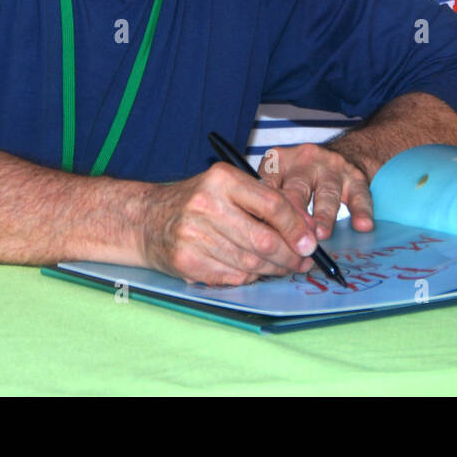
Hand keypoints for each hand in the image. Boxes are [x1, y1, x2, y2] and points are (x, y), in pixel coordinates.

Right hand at [140, 163, 319, 285]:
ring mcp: (194, 235)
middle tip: (303, 261)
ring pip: (250, 263)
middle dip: (290, 256)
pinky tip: (254, 271)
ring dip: (273, 269)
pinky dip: (249, 277)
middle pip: (264, 239)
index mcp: (222, 179)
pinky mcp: (187, 261)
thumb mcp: (227, 187)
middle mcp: (206, 205)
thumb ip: (265, 201)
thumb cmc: (195, 201)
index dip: (296, 227)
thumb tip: (307, 227)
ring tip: (284, 267)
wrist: (146, 219)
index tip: (310, 241)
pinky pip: (232, 277)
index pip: (272, 204)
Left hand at [259, 144, 373, 240]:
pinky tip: (362, 226)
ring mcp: (331, 168)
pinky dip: (361, 211)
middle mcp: (304, 162)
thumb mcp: (279, 179)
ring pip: (327, 193)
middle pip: (297, 188)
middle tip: (294, 238)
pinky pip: (359, 195)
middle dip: (296, 215)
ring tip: (322, 235)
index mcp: (279, 162)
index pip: (269, 186)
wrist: (344, 152)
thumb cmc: (302, 176)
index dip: (267, 212)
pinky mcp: (355, 177)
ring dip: (324, 215)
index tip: (266, 235)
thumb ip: (269, 205)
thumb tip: (259, 240)